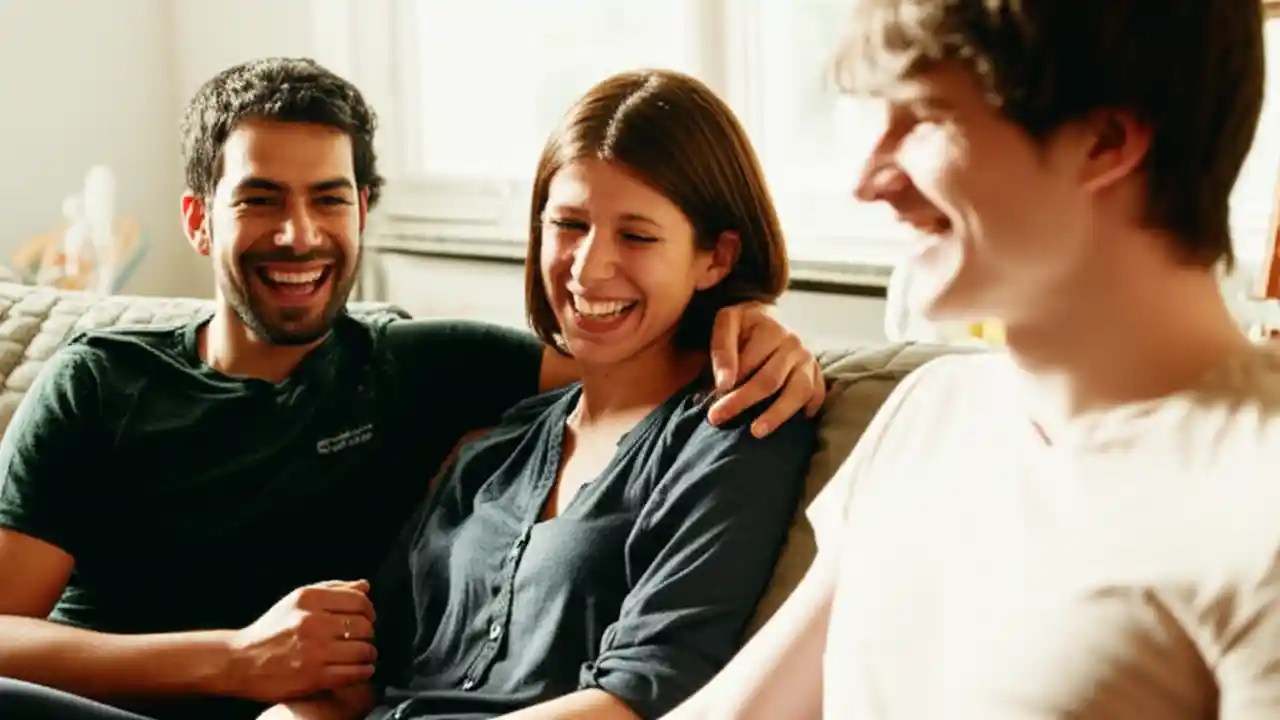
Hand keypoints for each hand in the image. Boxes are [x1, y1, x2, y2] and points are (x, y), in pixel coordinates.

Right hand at [225, 580, 376, 703]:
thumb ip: (333, 589)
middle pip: (364, 626)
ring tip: (362, 655)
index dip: (369, 610)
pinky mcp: (314, 676)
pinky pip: (354, 673)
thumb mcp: (297, 600)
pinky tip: (360, 669)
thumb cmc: (271, 630)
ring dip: (368, 654)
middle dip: (368, 633)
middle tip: (362, 638)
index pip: (358, 600)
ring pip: (362, 650)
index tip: (367, 617)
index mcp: (309, 599)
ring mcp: (314, 651)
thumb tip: (365, 586)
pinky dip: (363, 671)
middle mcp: (312, 622)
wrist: (241, 661)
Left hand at [707, 302, 824, 436]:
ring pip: (797, 391)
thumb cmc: (743, 325)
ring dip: (776, 415)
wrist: (770, 318)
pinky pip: (816, 394)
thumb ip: (722, 350)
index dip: (729, 385)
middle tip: (718, 419)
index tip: (711, 407)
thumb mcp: (726, 323)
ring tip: (756, 432)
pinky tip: (791, 425)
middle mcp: (792, 341)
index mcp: (769, 326)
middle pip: (769, 380)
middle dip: (742, 402)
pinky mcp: (816, 372)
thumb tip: (725, 385)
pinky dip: (807, 409)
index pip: (748, 362)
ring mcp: (807, 358)